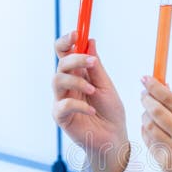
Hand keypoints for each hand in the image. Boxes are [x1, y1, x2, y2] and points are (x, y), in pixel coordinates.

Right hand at [52, 32, 128, 171]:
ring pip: (57, 81)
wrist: (114, 138)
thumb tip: (90, 41)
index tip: (76, 33)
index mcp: (78, 74)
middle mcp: (67, 85)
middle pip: (61, 64)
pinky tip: (91, 111)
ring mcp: (62, 100)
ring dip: (77, 81)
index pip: (65, 53)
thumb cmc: (111, 112)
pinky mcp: (61, 117)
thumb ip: (97, 66)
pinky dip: (78, 105)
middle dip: (75, 59)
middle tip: (92, 62)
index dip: (66, 41)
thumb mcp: (107, 86)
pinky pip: (63, 105)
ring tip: (93, 90)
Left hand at [140, 76, 171, 171]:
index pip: (170, 99)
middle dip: (146, 100)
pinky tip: (150, 131)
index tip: (145, 78)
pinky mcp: (165, 162)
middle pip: (156, 111)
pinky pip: (148, 142)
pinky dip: (145, 133)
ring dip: (144, 117)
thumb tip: (162, 87)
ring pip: (149, 126)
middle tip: (143, 95)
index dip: (154, 86)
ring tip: (148, 114)